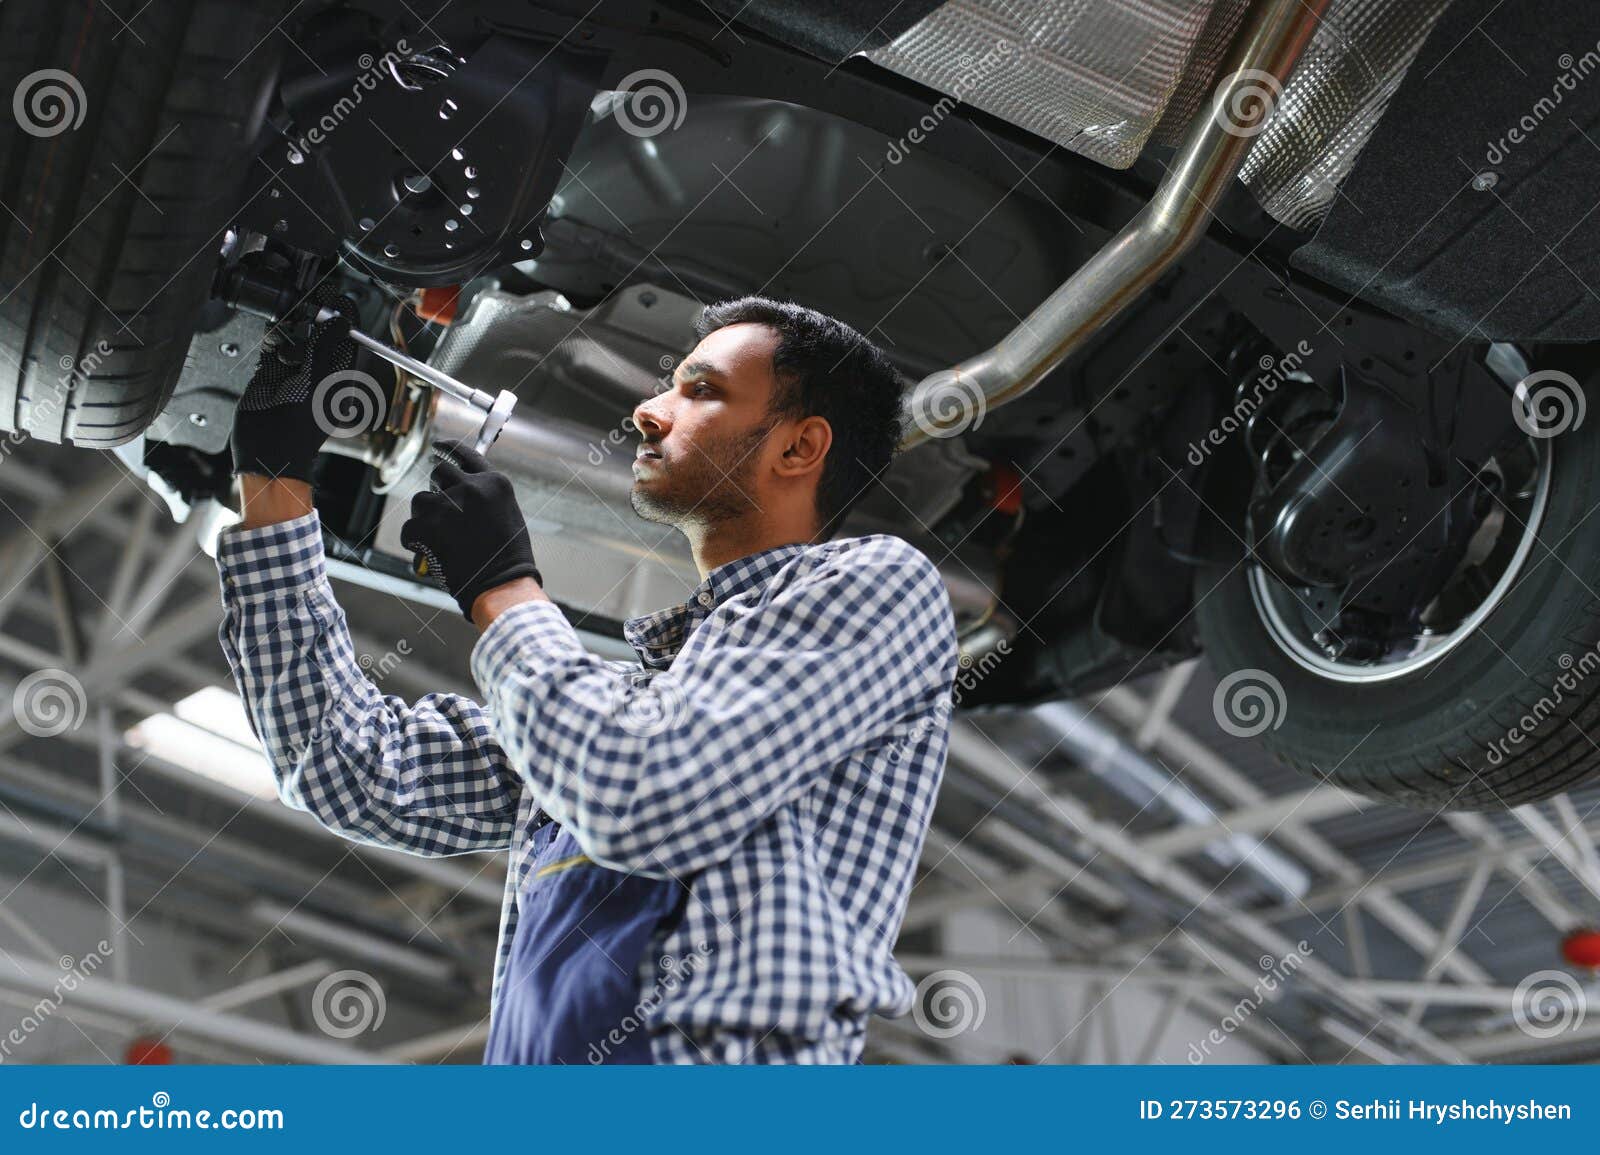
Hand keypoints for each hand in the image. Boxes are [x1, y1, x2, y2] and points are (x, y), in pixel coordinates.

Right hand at [230, 288, 367, 481]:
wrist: (267, 449)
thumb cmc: (299, 428)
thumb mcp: (317, 382)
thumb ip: (325, 348)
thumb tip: (339, 321)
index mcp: (338, 375)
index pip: (345, 339)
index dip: (341, 317)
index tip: (336, 299)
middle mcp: (317, 371)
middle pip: (318, 333)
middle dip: (312, 319)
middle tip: (307, 309)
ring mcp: (293, 371)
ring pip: (294, 337)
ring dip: (290, 329)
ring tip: (289, 332)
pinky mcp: (270, 373)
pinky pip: (273, 347)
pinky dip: (272, 339)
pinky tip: (273, 339)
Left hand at [401, 444, 543, 620]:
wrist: (501, 586)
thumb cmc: (508, 557)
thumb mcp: (506, 514)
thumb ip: (484, 496)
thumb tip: (459, 488)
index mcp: (493, 483)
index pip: (466, 453)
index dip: (448, 447)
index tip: (438, 446)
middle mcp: (469, 488)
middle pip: (439, 472)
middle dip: (437, 488)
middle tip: (441, 508)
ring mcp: (445, 506)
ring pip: (421, 501)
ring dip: (426, 517)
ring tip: (443, 539)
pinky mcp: (425, 527)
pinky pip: (410, 528)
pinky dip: (417, 541)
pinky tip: (432, 553)